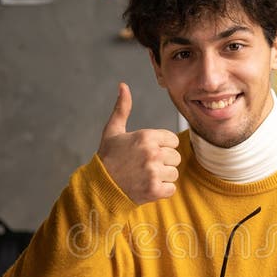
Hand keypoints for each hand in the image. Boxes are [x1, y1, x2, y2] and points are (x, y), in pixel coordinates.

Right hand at [97, 83, 180, 204]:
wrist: (100, 185)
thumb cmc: (108, 157)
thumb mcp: (113, 130)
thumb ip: (122, 108)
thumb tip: (123, 85)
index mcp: (146, 136)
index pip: (173, 140)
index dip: (162, 146)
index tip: (148, 152)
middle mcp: (152, 153)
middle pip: (175, 157)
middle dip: (163, 162)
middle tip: (145, 165)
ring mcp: (154, 172)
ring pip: (174, 173)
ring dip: (162, 177)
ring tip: (145, 176)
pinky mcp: (154, 190)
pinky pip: (171, 189)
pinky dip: (162, 190)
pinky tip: (147, 186)